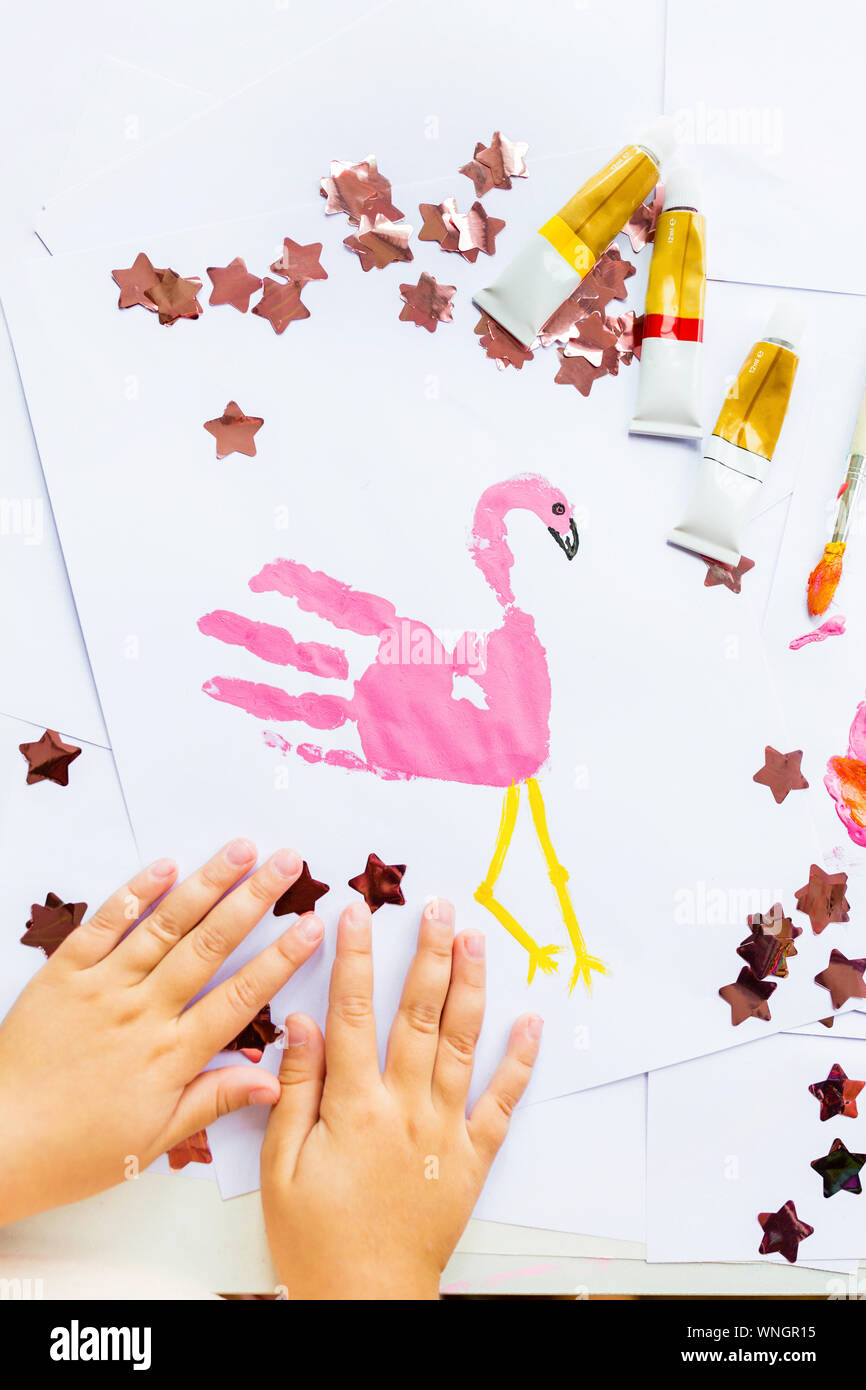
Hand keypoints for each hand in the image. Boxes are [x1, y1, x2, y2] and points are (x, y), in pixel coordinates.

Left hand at [0, 840, 323, 1223]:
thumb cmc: (73, 1152)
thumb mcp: (153, 1141)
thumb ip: (214, 1101)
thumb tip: (274, 1082)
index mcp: (170, 1056)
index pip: (241, 997)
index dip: (282, 958)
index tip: (312, 925)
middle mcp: (142, 1013)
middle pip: (210, 945)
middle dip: (255, 899)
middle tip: (288, 862)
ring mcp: (102, 988)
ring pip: (165, 925)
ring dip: (207, 882)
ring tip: (241, 849)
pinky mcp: (63, 975)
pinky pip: (104, 925)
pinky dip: (135, 893)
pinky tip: (165, 866)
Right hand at [261, 898, 541, 1299]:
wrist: (366, 1301)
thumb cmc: (316, 1240)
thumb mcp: (280, 1169)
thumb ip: (294, 1091)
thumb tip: (302, 1024)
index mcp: (354, 1108)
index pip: (353, 1013)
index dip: (355, 958)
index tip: (357, 913)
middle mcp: (406, 1108)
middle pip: (419, 1015)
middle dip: (429, 954)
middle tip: (438, 907)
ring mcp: (445, 1130)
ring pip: (463, 1044)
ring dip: (472, 987)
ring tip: (477, 939)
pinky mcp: (472, 1158)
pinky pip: (501, 1103)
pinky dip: (519, 1062)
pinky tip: (530, 1023)